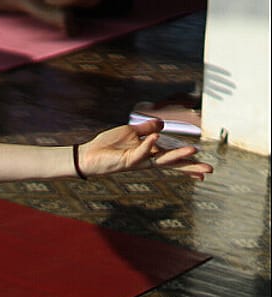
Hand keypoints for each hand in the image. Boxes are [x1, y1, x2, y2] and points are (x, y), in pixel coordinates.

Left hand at [79, 119, 212, 180]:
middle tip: (209, 171)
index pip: (172, 156)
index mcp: (149, 152)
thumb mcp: (129, 132)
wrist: (88, 154)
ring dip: (177, 155)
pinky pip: (139, 152)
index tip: (205, 171)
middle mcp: (147, 159)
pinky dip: (147, 144)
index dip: (187, 161)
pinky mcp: (127, 160)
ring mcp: (138, 161)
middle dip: (190, 166)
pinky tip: (156, 136)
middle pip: (172, 163)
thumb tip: (162, 124)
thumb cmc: (108, 144)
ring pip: (161, 160)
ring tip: (194, 151)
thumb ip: (146, 128)